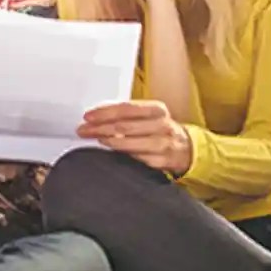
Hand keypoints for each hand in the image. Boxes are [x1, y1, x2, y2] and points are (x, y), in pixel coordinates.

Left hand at [78, 100, 192, 174]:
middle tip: (83, 129)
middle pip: (124, 126)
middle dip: (100, 127)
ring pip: (129, 143)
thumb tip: (99, 116)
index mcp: (157, 110)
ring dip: (107, 141)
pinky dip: (120, 154)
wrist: (187, 149)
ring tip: (93, 138)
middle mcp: (161, 125)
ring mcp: (162, 144)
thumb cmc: (161, 130)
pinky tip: (110, 151)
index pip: (126, 108)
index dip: (105, 112)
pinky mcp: (161, 162)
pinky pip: (136, 159)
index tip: (88, 116)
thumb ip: (128, 114)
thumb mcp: (151, 116)